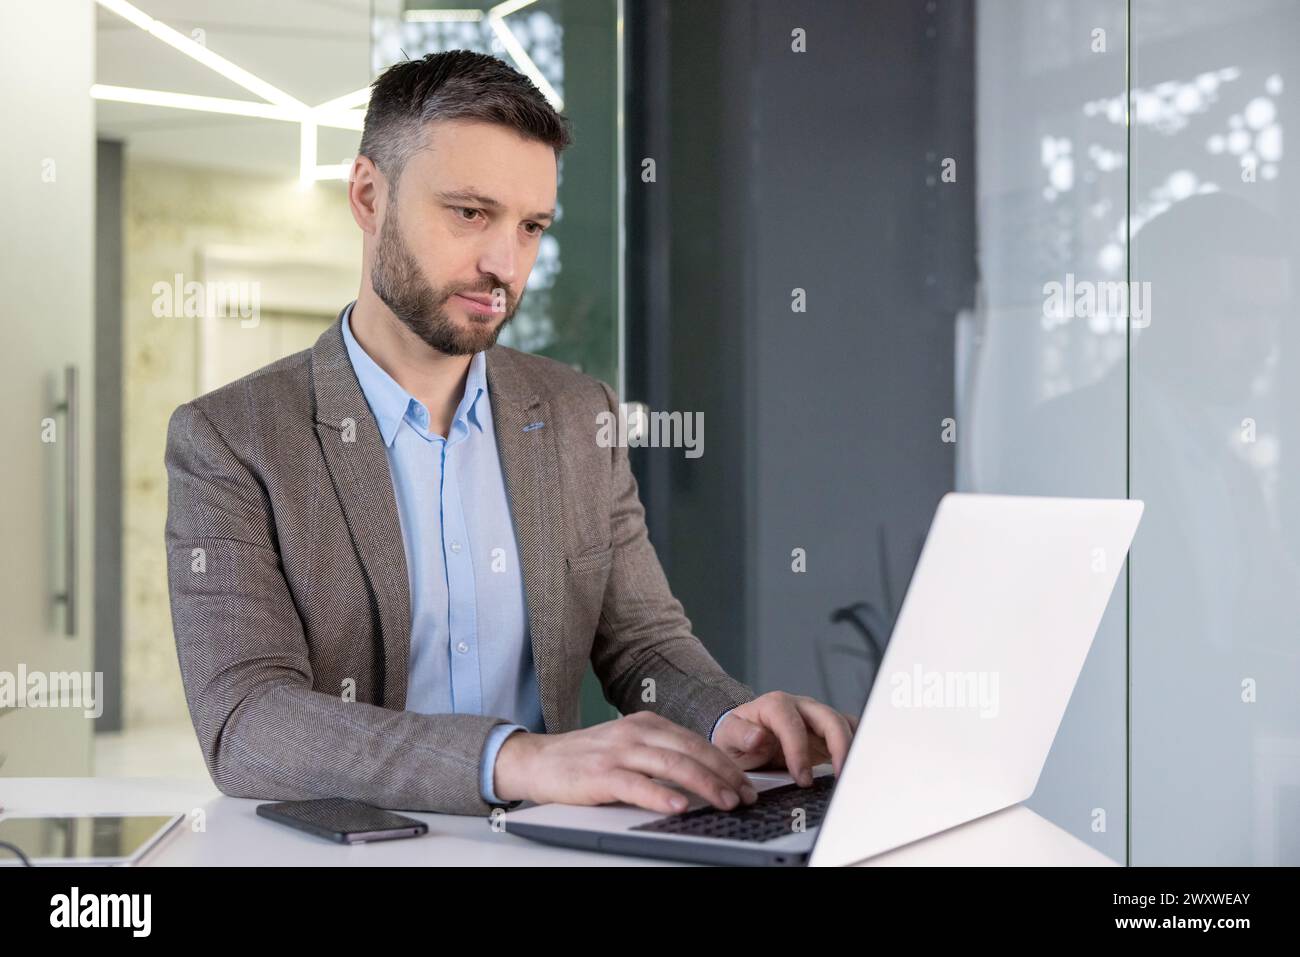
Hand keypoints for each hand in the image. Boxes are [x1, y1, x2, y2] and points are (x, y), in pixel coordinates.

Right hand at [493, 711, 759, 813]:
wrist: (536, 760)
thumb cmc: (585, 759)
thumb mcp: (628, 747)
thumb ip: (660, 754)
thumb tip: (703, 776)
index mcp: (647, 723)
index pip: (696, 742)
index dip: (726, 763)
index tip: (747, 783)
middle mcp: (635, 732)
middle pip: (691, 751)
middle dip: (725, 774)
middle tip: (747, 796)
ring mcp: (618, 751)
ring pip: (671, 765)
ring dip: (704, 784)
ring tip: (726, 801)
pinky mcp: (599, 774)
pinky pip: (636, 784)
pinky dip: (660, 794)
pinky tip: (678, 806)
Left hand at [711, 691, 858, 785]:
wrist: (744, 736)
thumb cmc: (736, 737)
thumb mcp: (727, 738)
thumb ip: (738, 735)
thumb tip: (757, 736)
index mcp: (774, 706)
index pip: (792, 723)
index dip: (798, 750)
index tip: (801, 777)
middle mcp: (800, 707)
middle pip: (828, 718)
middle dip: (838, 746)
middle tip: (839, 775)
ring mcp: (816, 717)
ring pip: (844, 725)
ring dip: (852, 747)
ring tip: (853, 773)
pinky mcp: (828, 730)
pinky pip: (850, 731)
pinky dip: (858, 745)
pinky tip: (858, 764)